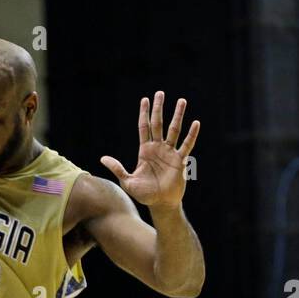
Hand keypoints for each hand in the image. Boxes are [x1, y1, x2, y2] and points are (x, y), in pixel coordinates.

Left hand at [101, 91, 198, 209]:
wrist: (160, 204)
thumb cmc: (144, 193)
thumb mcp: (128, 181)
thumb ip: (117, 168)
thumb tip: (102, 158)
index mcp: (145, 151)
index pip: (144, 127)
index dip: (144, 113)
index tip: (145, 99)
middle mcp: (158, 148)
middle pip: (158, 124)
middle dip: (159, 108)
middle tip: (160, 93)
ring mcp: (170, 153)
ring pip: (174, 130)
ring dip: (177, 116)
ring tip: (181, 101)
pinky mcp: (180, 161)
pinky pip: (186, 145)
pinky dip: (191, 135)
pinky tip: (195, 123)